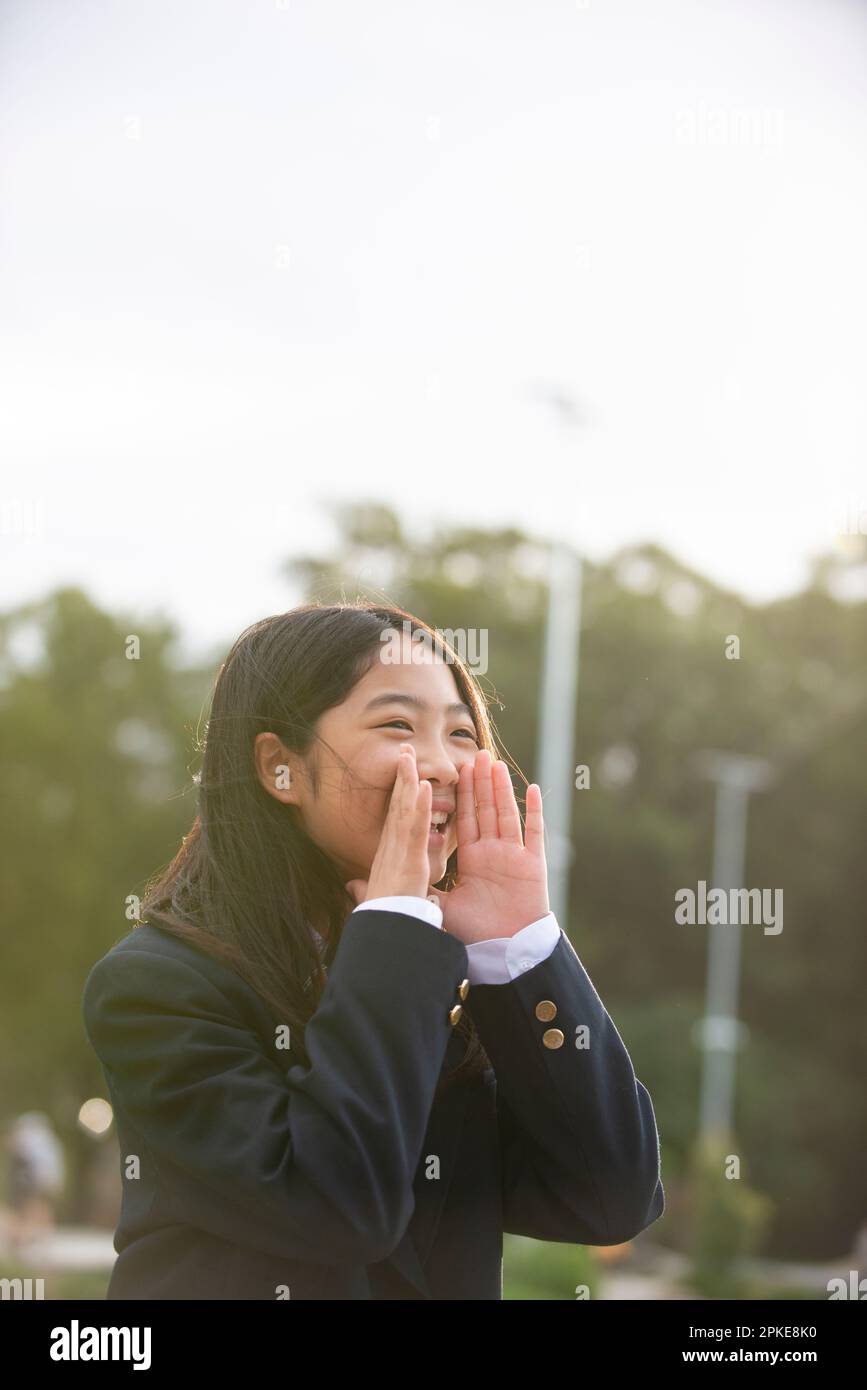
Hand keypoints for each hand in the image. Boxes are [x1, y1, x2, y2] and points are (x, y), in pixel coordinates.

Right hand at [344, 744, 431, 904]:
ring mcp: (399, 849)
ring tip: (410, 755)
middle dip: (401, 775)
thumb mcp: (374, 895)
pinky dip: (419, 807)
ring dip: (407, 780)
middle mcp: (390, 845)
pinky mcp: (409, 859)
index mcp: (387, 851)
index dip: (397, 790)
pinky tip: (424, 787)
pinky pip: (415, 828)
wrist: (383, 931)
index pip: (394, 814)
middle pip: (396, 802)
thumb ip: (364, 887)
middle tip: (405, 748)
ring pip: (403, 808)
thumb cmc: (383, 915)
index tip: (402, 770)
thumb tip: (351, 886)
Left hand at [427, 749, 548, 944]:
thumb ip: (425, 891)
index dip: (462, 796)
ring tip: (494, 763)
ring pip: (507, 813)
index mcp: (473, 859)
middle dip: (480, 782)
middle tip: (475, 754)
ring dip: (501, 788)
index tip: (456, 772)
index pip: (465, 820)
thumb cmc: (479, 933)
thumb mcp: (444, 907)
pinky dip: (534, 810)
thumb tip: (394, 886)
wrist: (507, 953)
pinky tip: (531, 788)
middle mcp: (493, 853)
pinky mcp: (533, 864)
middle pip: (486, 810)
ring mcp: (514, 856)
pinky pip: (534, 833)